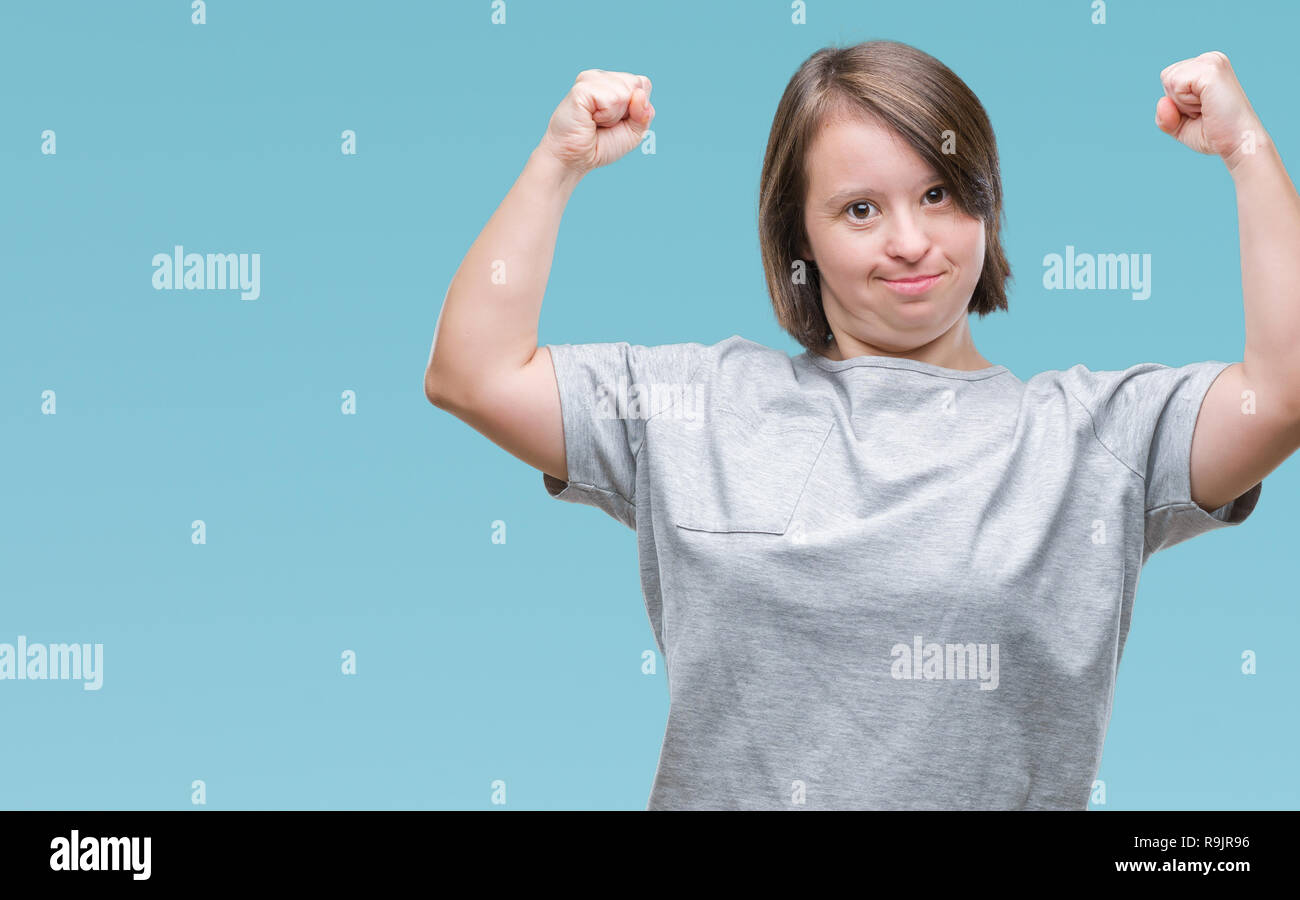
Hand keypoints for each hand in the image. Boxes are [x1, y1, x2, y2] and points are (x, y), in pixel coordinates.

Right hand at [539, 69, 653, 176]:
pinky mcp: (582, 88)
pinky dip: (606, 116)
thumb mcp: (633, 132)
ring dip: (614, 116)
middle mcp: (601, 77)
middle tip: (605, 123)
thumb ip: (644, 114)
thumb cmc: (600, 145)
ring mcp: (590, 80)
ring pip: (625, 91)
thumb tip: (639, 94)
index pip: (643, 84)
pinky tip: (590, 119)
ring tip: (596, 121)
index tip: (617, 122)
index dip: (638, 109)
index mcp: (613, 83)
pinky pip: (612, 99)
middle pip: (637, 84)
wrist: (574, 159)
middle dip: (627, 112)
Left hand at [1154, 51, 1263, 167]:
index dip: (1177, 102)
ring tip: (1207, 108)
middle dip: (1178, 102)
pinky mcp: (1211, 70)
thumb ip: (1164, 116)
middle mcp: (1210, 59)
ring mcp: (1212, 62)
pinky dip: (1185, 103)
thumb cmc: (1215, 134)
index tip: (1201, 110)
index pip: (1168, 78)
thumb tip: (1162, 102)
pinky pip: (1176, 84)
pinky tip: (1206, 106)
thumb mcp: (1181, 126)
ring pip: (1170, 80)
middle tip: (1205, 111)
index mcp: (1205, 67)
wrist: (1238, 142)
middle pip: (1166, 77)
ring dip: (1182, 104)